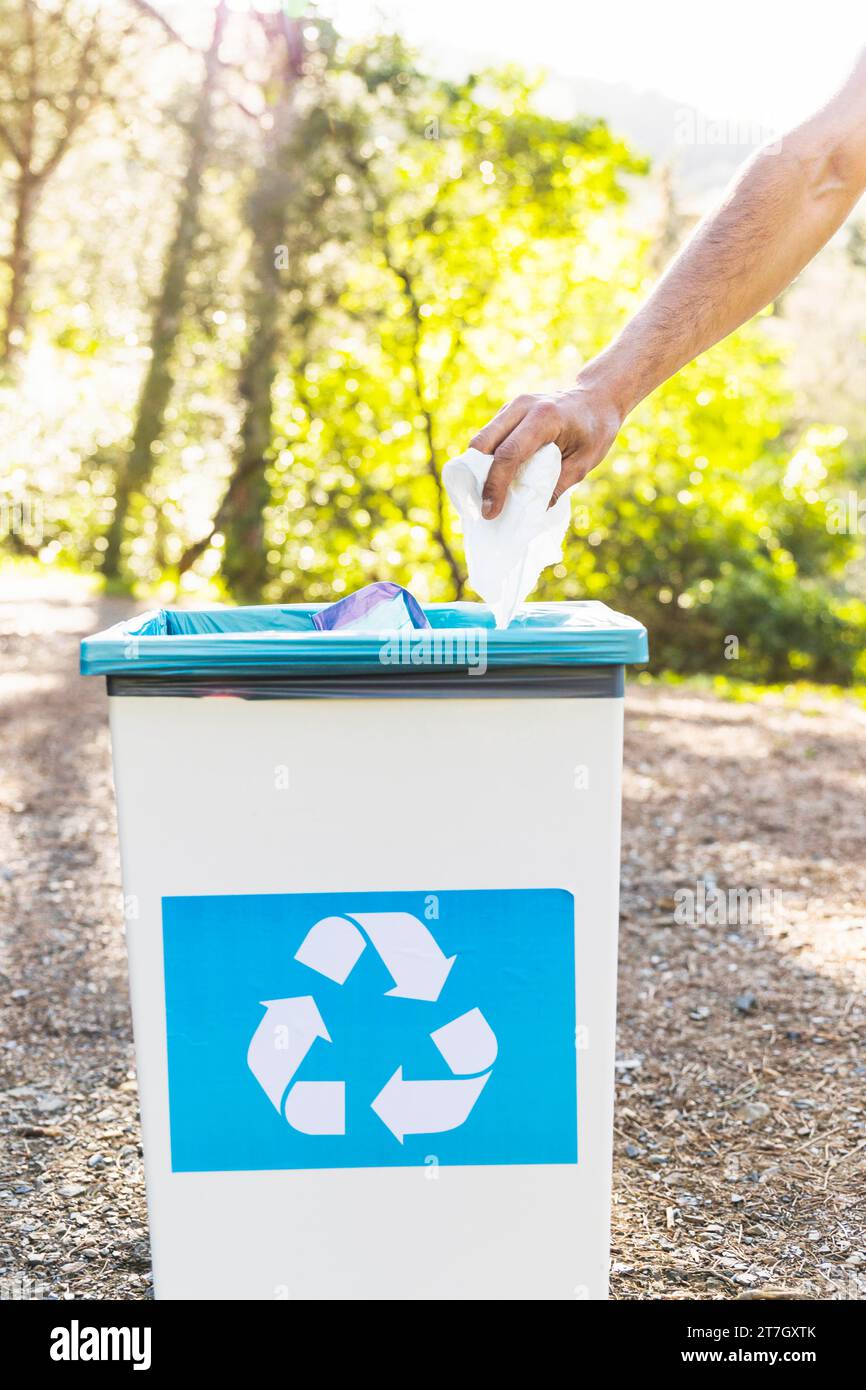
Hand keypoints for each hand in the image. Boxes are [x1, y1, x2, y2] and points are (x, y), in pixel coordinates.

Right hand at [468, 383, 622, 518]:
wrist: (597, 397)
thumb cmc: (595, 430)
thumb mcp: (585, 462)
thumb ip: (558, 485)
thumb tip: (534, 511)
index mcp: (544, 418)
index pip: (509, 453)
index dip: (496, 485)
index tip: (491, 511)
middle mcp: (523, 407)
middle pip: (484, 443)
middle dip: (477, 477)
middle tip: (484, 506)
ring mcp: (513, 406)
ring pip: (482, 439)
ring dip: (478, 468)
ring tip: (487, 495)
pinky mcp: (508, 411)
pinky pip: (489, 437)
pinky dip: (486, 459)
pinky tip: (495, 478)